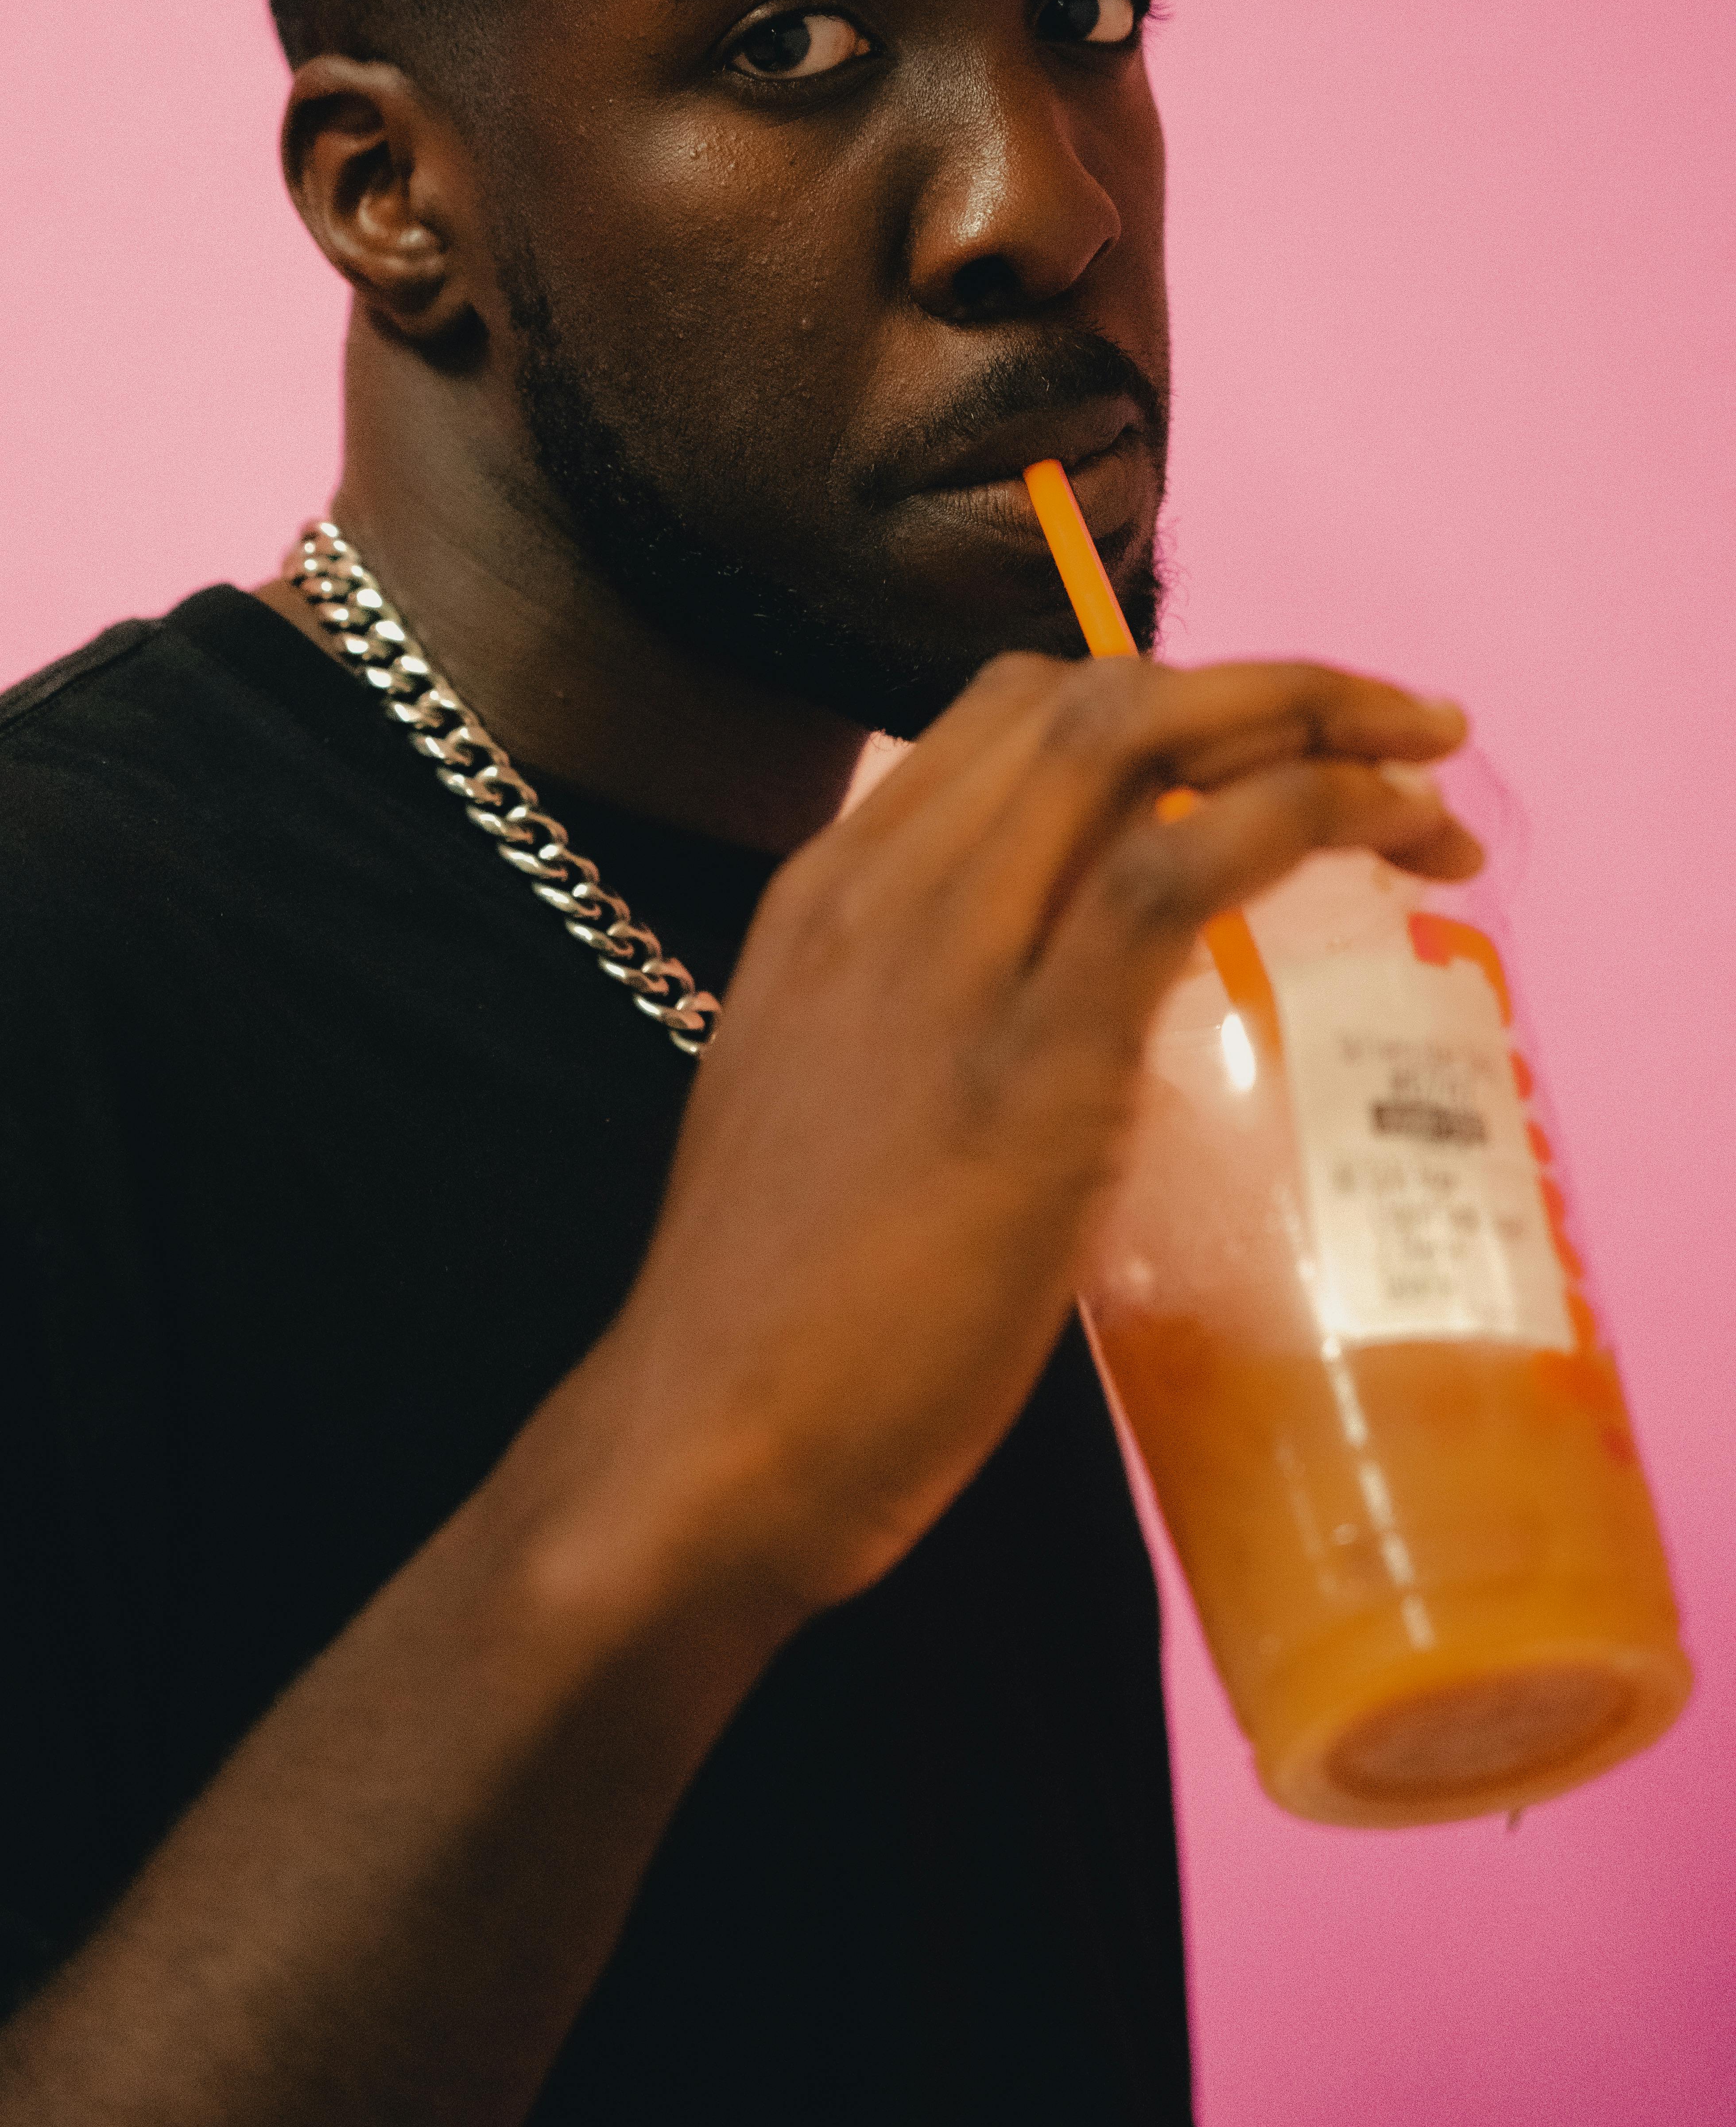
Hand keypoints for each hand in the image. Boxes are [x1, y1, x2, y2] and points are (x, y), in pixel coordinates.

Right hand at [573, 651, 1475, 1619]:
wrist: (702, 1441)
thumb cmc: (778, 1315)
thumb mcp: (830, 1104)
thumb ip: (923, 1029)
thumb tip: (1046, 1020)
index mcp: (829, 896)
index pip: (1008, 715)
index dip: (1160, 700)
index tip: (1266, 758)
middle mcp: (885, 893)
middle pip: (1092, 696)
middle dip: (1264, 685)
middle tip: (1389, 740)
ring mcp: (954, 966)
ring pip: (1137, 738)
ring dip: (1311, 721)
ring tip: (1423, 768)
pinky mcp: (1036, 1062)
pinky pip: (1178, 867)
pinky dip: (1303, 815)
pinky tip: (1387, 835)